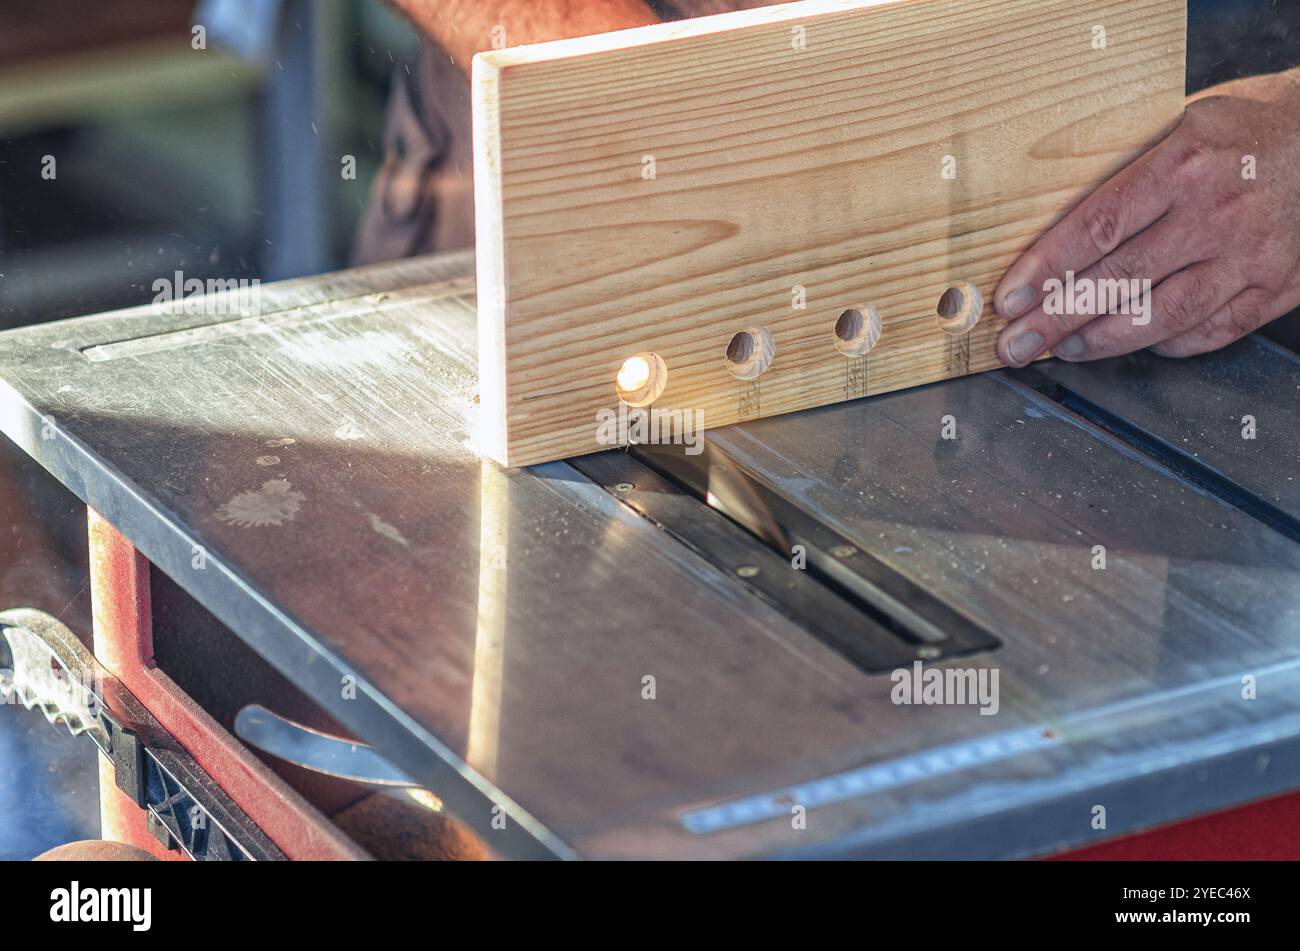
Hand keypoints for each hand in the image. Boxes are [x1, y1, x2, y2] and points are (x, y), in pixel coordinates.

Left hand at [994, 68, 1299, 365]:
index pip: (1096, 227)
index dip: (1045, 269)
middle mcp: (1216, 212)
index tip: (1009, 298)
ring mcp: (1249, 254)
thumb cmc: (1246, 125)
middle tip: (1015, 345)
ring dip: (1103, 340)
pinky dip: (1166, 343)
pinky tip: (1134, 344)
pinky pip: (1211, 331)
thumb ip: (1126, 165)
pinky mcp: (1277, 285)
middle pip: (1119, 279)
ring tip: (1063, 349)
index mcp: (1183, 163)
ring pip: (1162, 316)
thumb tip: (1045, 208)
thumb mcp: (1181, 121)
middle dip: (1056, 319)